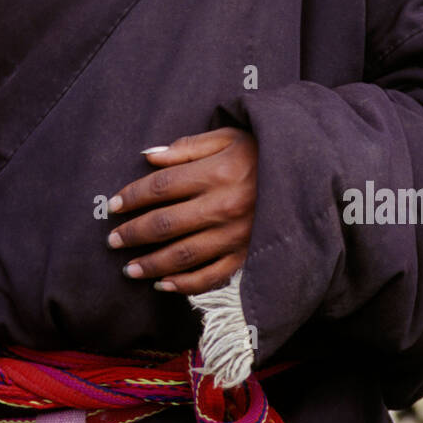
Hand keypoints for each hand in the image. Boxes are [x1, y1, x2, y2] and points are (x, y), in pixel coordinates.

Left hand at [105, 127, 256, 293]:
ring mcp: (236, 235)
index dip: (132, 197)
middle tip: (112, 240)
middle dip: (133, 234)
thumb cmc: (262, 152)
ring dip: (151, 264)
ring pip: (183, 255)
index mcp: (216, 173)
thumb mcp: (228, 137)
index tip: (113, 205)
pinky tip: (163, 285)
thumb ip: (187, 146)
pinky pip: (212, 276)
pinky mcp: (249, 256)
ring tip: (128, 269)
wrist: (310, 174)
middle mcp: (223, 206)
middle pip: (165, 224)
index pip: (160, 187)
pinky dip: (185, 284)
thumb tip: (149, 157)